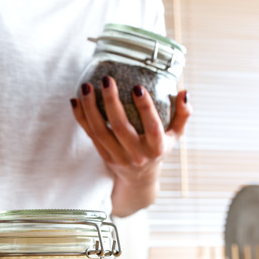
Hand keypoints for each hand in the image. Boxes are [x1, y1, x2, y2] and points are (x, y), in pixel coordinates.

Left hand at [70, 75, 190, 215]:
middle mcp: (136, 154)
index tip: (137, 87)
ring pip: (100, 130)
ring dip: (90, 107)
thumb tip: (183, 91)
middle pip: (120, 127)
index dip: (145, 107)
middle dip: (111, 102)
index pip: (152, 127)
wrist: (139, 178)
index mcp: (156, 148)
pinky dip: (81, 117)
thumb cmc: (158, 148)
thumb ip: (183, 114)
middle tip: (106, 79)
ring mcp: (118, 156)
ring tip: (86, 86)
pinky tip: (75, 100)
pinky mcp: (103, 155)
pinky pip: (89, 134)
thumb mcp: (175, 135)